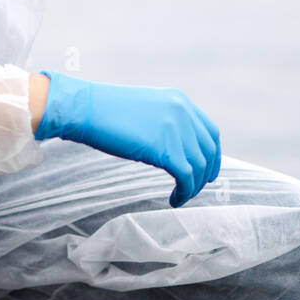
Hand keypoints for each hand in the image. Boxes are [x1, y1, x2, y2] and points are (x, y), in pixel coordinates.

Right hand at [34, 69, 221, 206]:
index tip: (207, 171)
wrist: (86, 109)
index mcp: (180, 100)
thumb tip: (177, 146)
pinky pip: (186, 177)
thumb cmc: (108, 112)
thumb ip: (167, 121)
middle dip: (205, 174)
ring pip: (199, 166)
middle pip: (209, 150)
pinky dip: (184, 192)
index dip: (213, 155)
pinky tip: (174, 199)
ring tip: (180, 196)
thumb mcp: (147, 108)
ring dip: (193, 186)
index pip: (210, 132)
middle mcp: (183, 112)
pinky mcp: (164, 149)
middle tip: (195, 189)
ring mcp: (175, 129)